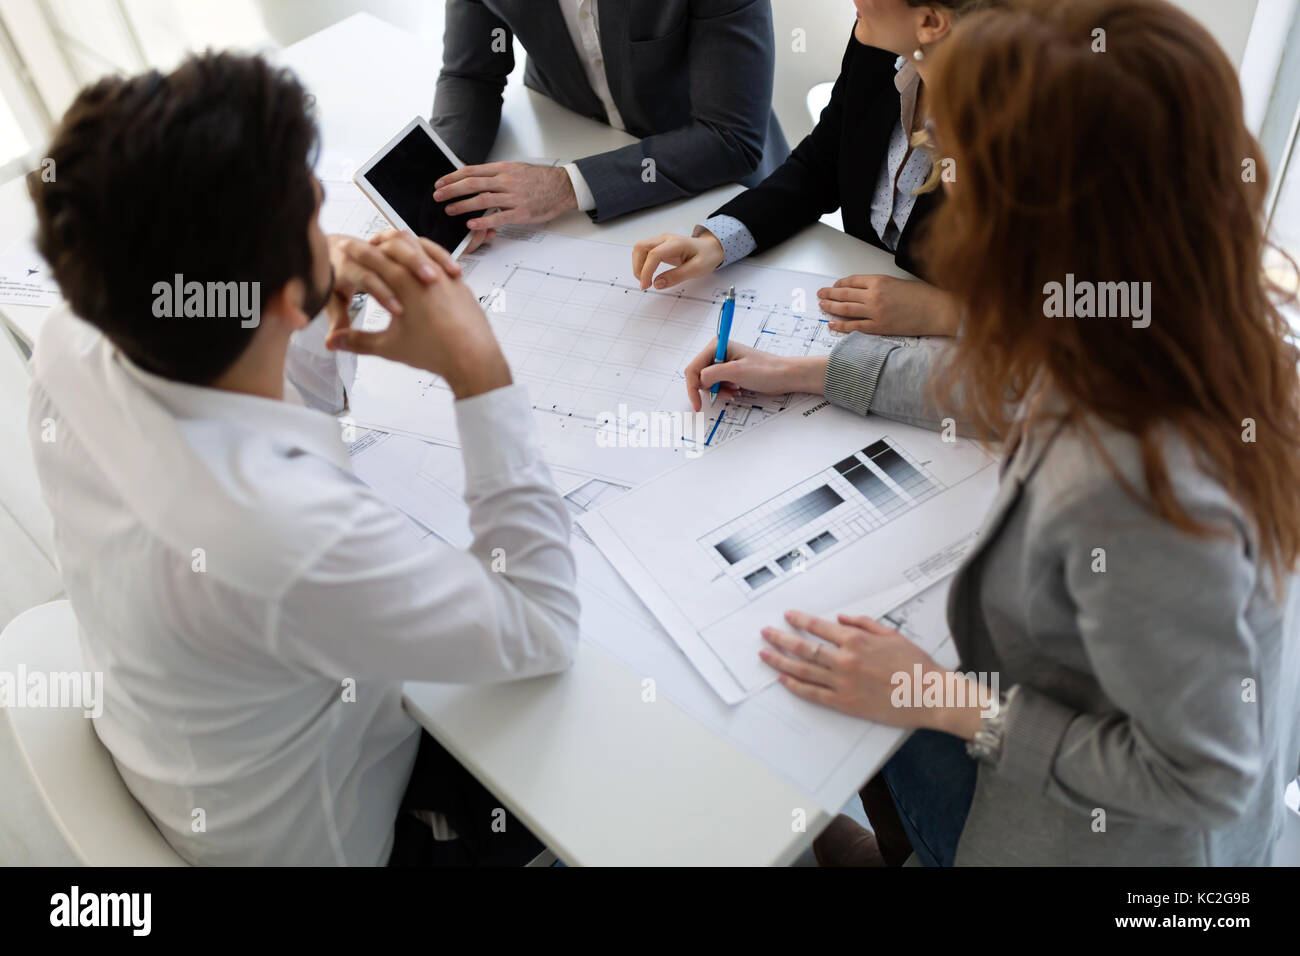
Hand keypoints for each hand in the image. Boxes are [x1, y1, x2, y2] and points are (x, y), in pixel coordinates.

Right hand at [325, 232, 509, 398]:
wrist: (474, 358)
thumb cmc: (432, 352)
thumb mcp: (389, 347)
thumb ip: (357, 341)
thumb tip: (330, 343)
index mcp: (402, 282)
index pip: (373, 256)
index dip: (356, 250)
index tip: (345, 246)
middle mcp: (425, 271)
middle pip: (397, 244)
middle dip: (380, 242)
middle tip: (370, 242)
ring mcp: (445, 274)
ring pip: (423, 246)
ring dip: (407, 245)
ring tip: (396, 247)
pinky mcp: (460, 282)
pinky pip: (442, 259)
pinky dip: (429, 255)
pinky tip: (426, 262)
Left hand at [433, 162, 576, 229]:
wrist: (562, 187)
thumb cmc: (540, 179)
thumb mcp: (516, 169)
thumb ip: (496, 174)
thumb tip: (476, 178)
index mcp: (503, 169)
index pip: (471, 171)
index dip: (453, 177)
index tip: (440, 183)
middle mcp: (506, 181)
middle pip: (472, 184)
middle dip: (451, 190)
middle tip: (437, 196)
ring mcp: (514, 197)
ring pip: (482, 200)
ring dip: (463, 205)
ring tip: (449, 210)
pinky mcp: (521, 213)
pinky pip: (499, 217)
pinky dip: (483, 221)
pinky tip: (471, 224)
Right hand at [632, 231, 725, 289]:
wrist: (711, 248)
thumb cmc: (706, 256)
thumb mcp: (696, 269)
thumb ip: (676, 276)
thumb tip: (657, 284)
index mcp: (676, 243)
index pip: (654, 254)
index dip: (647, 270)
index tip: (646, 285)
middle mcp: (665, 239)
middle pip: (640, 247)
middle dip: (637, 267)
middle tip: (644, 283)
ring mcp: (661, 241)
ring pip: (639, 249)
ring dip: (638, 265)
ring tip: (645, 280)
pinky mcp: (659, 247)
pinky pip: (643, 252)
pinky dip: (641, 263)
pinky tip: (647, 274)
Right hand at [684, 340, 826, 411]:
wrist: (783, 376)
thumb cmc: (765, 370)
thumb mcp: (736, 372)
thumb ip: (713, 374)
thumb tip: (699, 380)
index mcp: (716, 346)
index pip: (693, 368)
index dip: (692, 388)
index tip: (697, 404)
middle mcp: (717, 352)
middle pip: (699, 376)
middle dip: (710, 389)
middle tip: (725, 393)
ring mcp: (723, 362)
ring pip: (708, 383)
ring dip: (719, 391)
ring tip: (734, 391)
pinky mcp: (729, 372)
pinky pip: (717, 385)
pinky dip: (724, 391)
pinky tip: (736, 391)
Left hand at [760, 610, 986, 737]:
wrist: (930, 695)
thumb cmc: (915, 664)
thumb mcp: (892, 634)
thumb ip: (863, 624)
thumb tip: (840, 620)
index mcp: (856, 641)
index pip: (819, 628)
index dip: (800, 621)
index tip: (788, 616)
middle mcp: (845, 661)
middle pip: (804, 649)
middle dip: (781, 640)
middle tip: (766, 634)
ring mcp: (842, 683)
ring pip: (803, 671)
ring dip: (780, 662)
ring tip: (765, 655)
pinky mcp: (845, 703)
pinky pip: (813, 694)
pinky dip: (796, 687)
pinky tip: (783, 681)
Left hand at [818, 275, 958, 335]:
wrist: (936, 310)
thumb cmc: (922, 296)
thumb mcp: (897, 282)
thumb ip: (878, 286)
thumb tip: (862, 292)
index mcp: (879, 280)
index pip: (852, 281)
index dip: (839, 284)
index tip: (833, 286)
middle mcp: (874, 295)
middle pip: (844, 294)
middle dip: (829, 294)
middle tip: (820, 294)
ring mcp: (875, 312)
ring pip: (846, 309)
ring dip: (831, 307)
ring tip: (822, 306)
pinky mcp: (879, 327)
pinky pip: (855, 326)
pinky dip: (841, 325)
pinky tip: (831, 323)